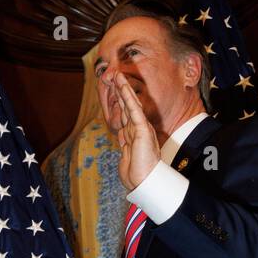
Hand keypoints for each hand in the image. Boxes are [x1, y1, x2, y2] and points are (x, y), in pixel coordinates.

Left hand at [108, 71, 161, 191]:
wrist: (143, 182)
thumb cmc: (136, 174)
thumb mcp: (126, 156)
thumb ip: (124, 144)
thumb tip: (121, 135)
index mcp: (134, 135)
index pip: (125, 116)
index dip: (119, 103)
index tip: (113, 92)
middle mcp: (138, 129)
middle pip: (127, 107)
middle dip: (120, 92)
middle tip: (114, 77)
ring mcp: (141, 128)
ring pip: (130, 104)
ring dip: (122, 89)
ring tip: (116, 75)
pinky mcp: (142, 128)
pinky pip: (133, 108)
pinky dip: (127, 96)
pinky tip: (122, 85)